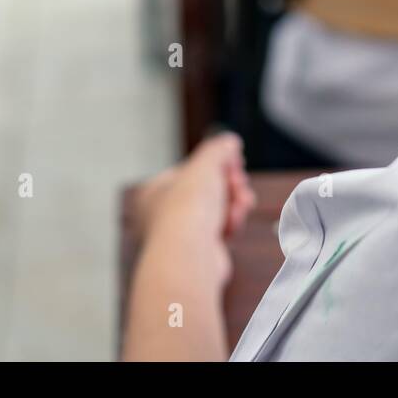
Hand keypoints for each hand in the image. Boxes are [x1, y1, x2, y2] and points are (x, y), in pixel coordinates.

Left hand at [136, 132, 256, 250]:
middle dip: (230, 184)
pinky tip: (236, 219)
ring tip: (242, 201)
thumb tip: (229, 141)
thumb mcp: (203, 166)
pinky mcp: (201, 250)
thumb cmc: (186, 210)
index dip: (216, 163)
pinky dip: (232, 222)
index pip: (190, 170)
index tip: (235, 160)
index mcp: (155, 191)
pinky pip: (221, 229)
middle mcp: (165, 213)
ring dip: (234, 202)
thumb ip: (217, 150)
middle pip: (207, 190)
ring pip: (217, 209)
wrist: (190, 256)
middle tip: (238, 181)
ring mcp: (183, 234)